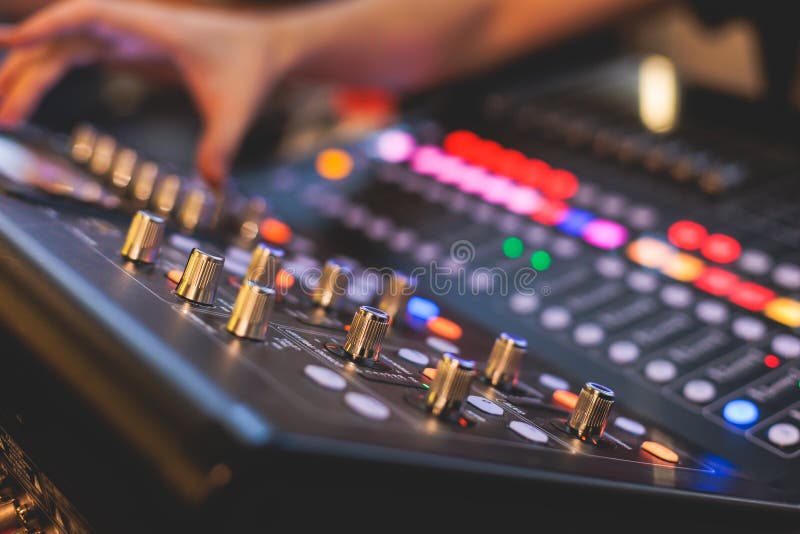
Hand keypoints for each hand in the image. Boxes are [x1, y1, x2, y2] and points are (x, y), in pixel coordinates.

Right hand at [0, 0, 300, 185]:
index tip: (12, 41)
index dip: (49, 25)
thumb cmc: (249, 69)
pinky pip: (73, 54)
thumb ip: (222, 147)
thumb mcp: (237, 112)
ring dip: (28, 74)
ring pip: (60, 46)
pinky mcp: (123, 48)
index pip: (91, 14)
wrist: (262, 50)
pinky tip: (25, 93)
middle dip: (26, 67)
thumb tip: (214, 187)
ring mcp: (123, 34)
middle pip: (62, 36)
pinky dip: (46, 72)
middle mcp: (131, 25)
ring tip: (3, 113)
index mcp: (153, 28)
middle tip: (2, 111)